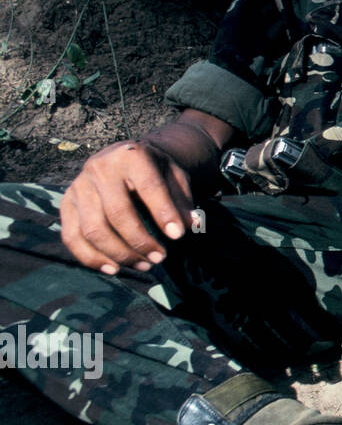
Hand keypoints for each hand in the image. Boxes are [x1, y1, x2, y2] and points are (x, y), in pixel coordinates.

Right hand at [60, 140, 194, 274]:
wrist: (125, 158)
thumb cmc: (155, 171)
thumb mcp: (174, 177)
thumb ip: (182, 200)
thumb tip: (190, 225)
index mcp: (131, 156)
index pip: (149, 187)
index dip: (164, 213)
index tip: (178, 236)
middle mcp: (100, 168)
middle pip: (117, 213)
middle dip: (140, 241)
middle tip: (160, 258)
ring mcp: (79, 186)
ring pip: (92, 229)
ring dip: (119, 254)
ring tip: (144, 265)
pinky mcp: (66, 203)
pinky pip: (72, 237)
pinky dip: (91, 258)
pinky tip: (114, 269)